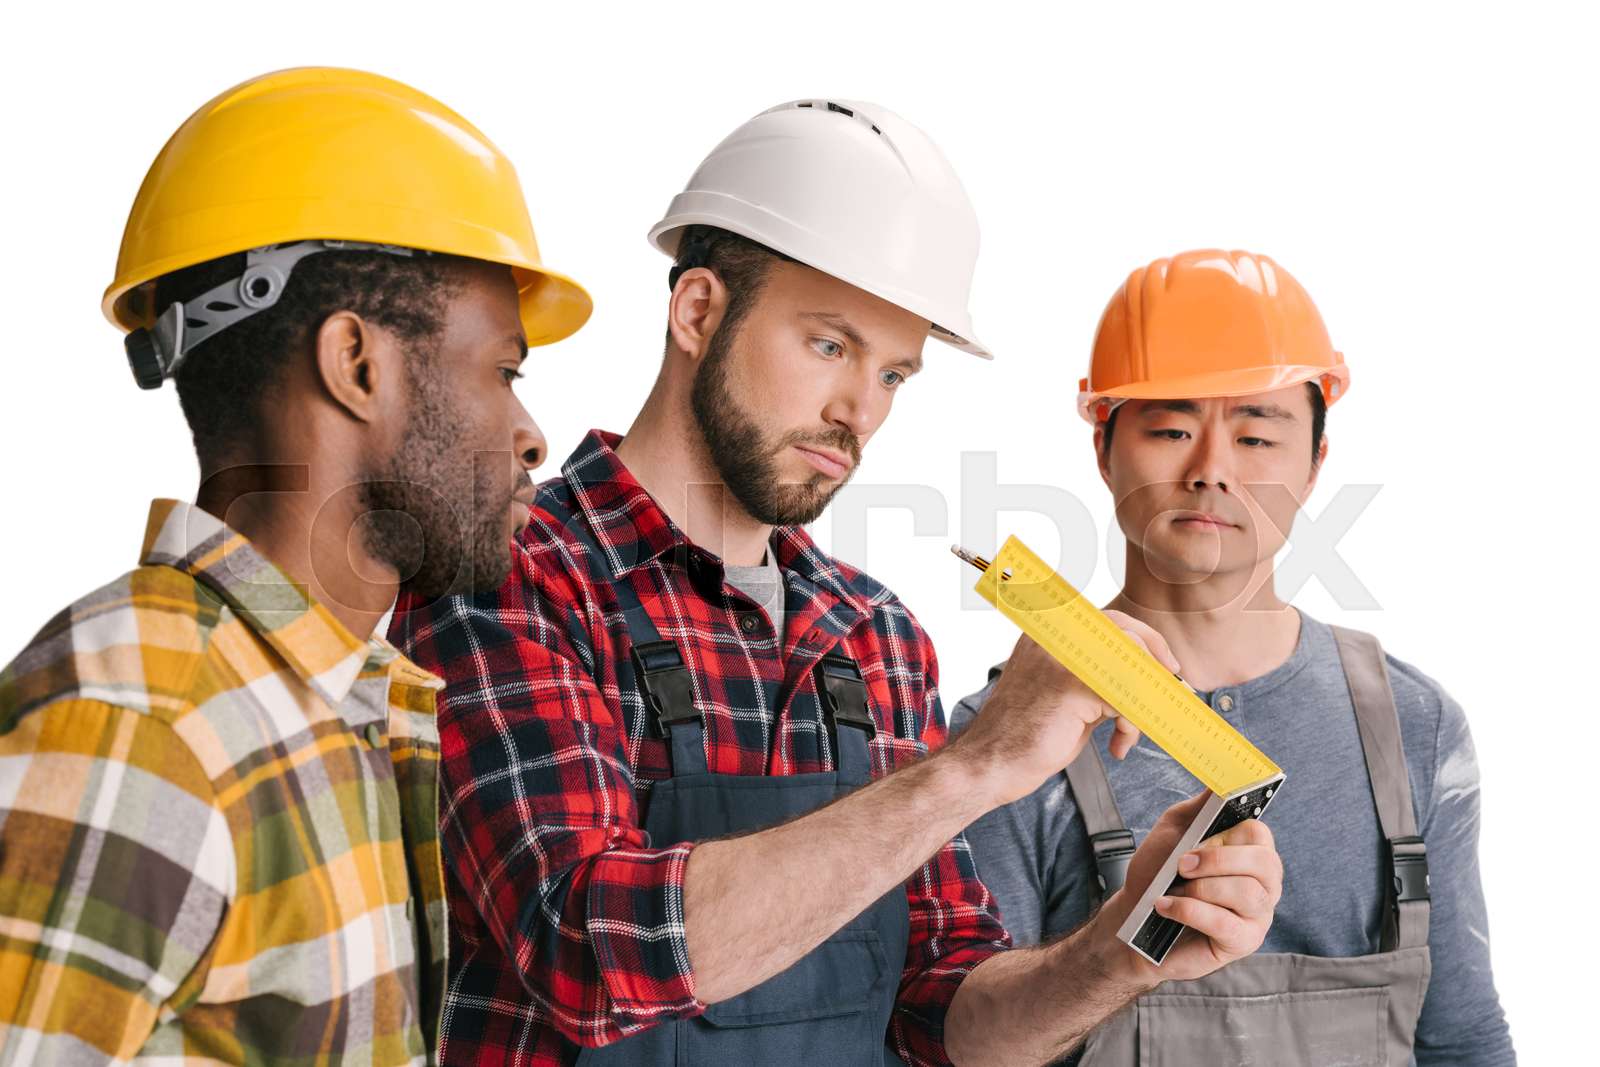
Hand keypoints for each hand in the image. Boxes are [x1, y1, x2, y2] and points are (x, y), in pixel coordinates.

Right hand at [951, 610, 1177, 806]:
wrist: (990, 765)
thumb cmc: (1026, 737)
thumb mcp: (1068, 695)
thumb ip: (1101, 677)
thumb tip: (1148, 677)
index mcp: (1049, 635)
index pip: (1111, 620)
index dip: (1146, 639)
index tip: (1166, 665)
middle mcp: (1053, 638)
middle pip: (1126, 632)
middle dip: (1156, 663)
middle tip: (1172, 690)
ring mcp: (1061, 658)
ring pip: (1130, 663)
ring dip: (1141, 703)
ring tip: (1127, 733)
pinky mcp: (1070, 685)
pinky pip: (1124, 697)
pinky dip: (1131, 725)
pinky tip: (1117, 746)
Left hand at [1096, 794, 1283, 984]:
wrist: (1135, 916)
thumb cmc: (1158, 873)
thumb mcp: (1175, 831)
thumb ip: (1201, 807)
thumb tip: (1220, 780)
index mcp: (1249, 852)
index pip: (1260, 833)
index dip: (1228, 835)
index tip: (1196, 840)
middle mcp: (1263, 882)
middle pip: (1264, 862)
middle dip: (1217, 860)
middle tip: (1182, 866)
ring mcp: (1257, 915)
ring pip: (1247, 893)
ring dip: (1201, 889)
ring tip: (1173, 890)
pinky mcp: (1243, 942)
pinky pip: (1226, 924)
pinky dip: (1190, 911)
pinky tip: (1167, 907)